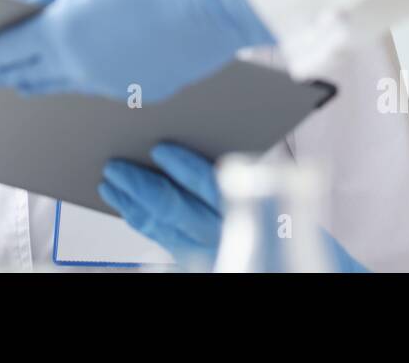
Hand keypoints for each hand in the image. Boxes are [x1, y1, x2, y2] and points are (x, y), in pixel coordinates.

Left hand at [0, 0, 274, 100]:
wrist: (214, 0)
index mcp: (61, 34)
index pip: (10, 51)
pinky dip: (91, 76)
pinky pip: (107, 85)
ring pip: (70, 83)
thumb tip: (60, 7)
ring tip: (31, 80)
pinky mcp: (144, 90)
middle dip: (11, 73)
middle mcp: (81, 67)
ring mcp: (114, 84)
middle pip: (34, 75)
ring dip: (48, 79)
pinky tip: (88, 69)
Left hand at [100, 143, 367, 272]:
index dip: (183, 165)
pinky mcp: (198, 261)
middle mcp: (226, 234)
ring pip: (162, 227)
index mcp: (252, 210)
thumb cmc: (290, 225)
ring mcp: (209, 251)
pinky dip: (142, 222)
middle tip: (115, 164)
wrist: (298, 269)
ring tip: (111, 182)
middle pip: (176, 208)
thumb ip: (247, 168)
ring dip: (132, 204)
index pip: (211, 184)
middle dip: (142, 184)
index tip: (161, 146)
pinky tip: (128, 207)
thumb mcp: (281, 190)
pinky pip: (164, 241)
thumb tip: (204, 138)